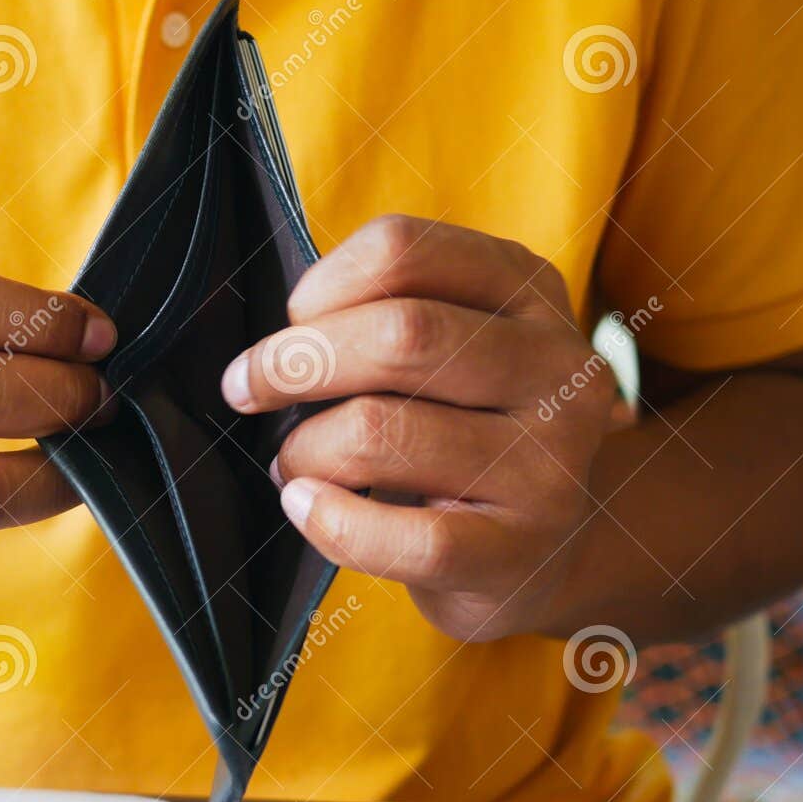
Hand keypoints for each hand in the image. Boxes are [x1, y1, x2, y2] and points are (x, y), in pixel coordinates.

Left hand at [220, 216, 614, 640]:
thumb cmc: (463, 436)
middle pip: (399, 334)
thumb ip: (383, 320)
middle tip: (247, 389)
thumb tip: (278, 347)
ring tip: (292, 465)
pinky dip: (331, 521)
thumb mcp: (450, 352)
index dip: (322, 285)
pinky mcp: (522, 549)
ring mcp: (547, 462)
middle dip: (295, 362)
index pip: (404, 250)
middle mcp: (556, 368)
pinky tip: (307, 508)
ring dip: (305, 450)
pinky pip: (407, 536)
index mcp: (527, 291)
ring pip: (383, 432)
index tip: (289, 323)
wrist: (542, 551)